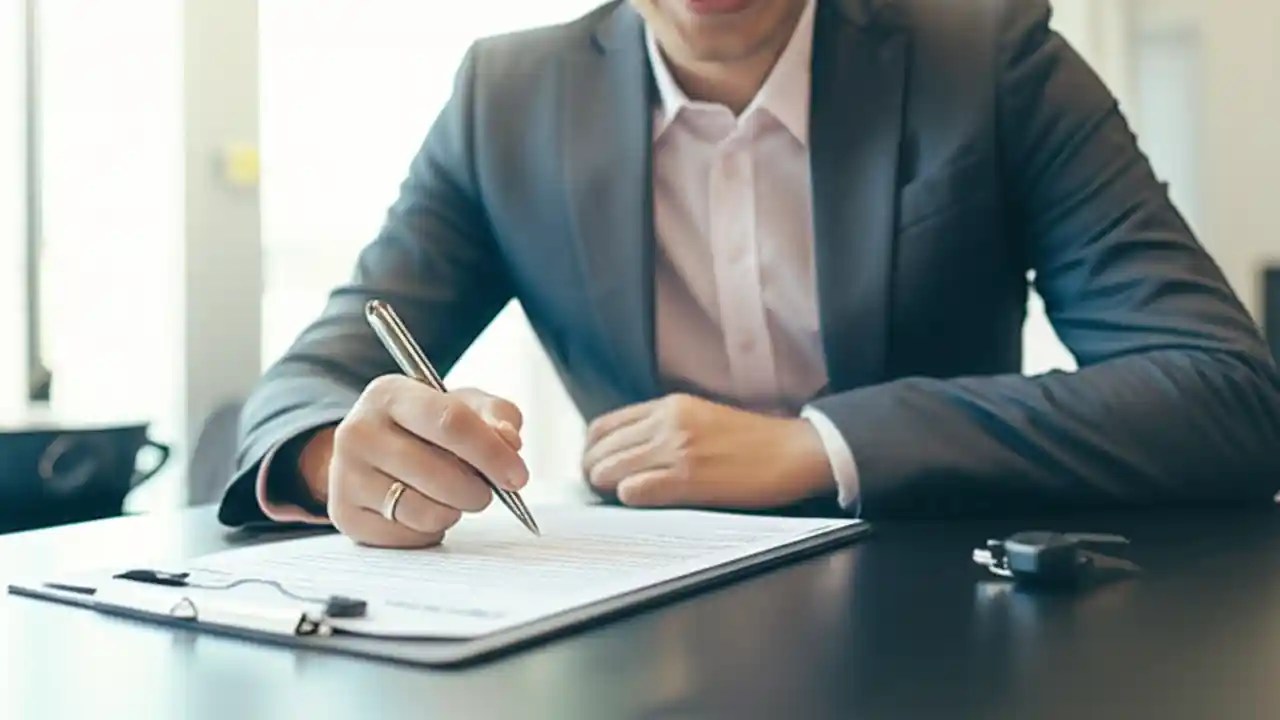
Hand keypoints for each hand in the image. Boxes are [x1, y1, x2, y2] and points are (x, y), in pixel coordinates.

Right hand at [300, 376, 527, 547]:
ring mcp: (345, 476)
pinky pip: (409, 537)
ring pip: (425, 512)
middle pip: (440, 474)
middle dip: (479, 490)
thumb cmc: (425, 427)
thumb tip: (509, 442)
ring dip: (455, 511)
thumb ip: (496, 416)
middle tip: (485, 490)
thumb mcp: (462, 405)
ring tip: (451, 496)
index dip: (491, 452)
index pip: (449, 422)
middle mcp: (358, 431)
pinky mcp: (345, 515)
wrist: (369, 451)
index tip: (517, 476)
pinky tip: (425, 509)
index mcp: (390, 394)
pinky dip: (430, 529)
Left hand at [581, 394, 834, 509]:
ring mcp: (676, 450)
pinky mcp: (688, 479)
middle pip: (601, 449)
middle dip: (592, 471)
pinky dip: (629, 498)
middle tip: (598, 488)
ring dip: (606, 487)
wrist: (792, 452)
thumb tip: (628, 449)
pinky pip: (636, 491)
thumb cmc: (752, 440)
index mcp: (669, 406)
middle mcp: (667, 423)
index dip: (591, 449)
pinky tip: (639, 501)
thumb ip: (663, 426)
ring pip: (610, 470)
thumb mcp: (701, 416)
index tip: (594, 464)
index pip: (605, 425)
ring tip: (615, 497)